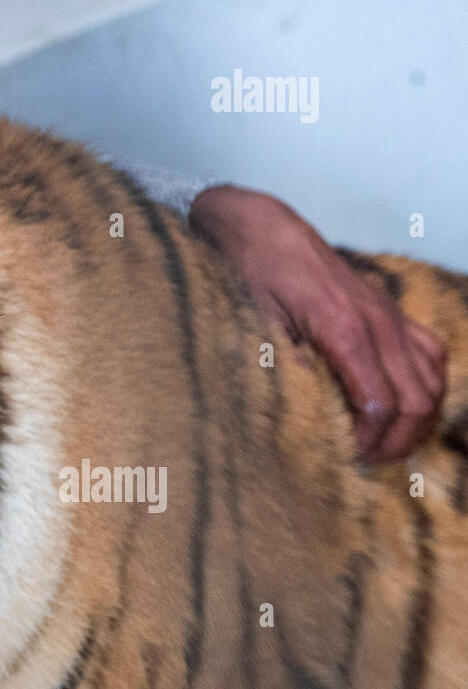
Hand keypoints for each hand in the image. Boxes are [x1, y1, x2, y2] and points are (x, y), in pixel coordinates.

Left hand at [190, 185, 445, 461]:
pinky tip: (403, 402)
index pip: (380, 403)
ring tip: (387, 440)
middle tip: (369, 460)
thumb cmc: (254, 273)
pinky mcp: (390, 311)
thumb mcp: (257, 322)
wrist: (264, 228)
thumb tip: (308, 410)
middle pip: (417, 399)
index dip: (371, 439)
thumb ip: (286, 364)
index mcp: (344, 330)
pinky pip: (430, 353)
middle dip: (399, 439)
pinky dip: (426, 385)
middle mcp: (378, 324)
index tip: (350, 457)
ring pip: (433, 379)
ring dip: (418, 418)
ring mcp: (389, 316)